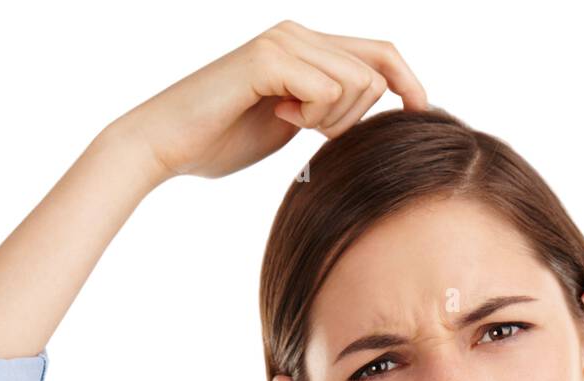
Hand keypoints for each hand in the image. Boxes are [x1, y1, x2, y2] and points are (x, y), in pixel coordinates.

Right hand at [106, 20, 428, 181]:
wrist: (163, 145)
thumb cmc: (220, 141)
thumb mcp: (291, 123)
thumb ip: (327, 108)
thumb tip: (374, 105)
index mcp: (305, 45)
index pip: (380, 52)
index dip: (409, 82)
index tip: (419, 113)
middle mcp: (297, 32)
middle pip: (376, 70)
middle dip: (356, 116)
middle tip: (309, 129)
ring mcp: (282, 41)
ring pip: (357, 83)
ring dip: (332, 119)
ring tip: (289, 122)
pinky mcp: (267, 58)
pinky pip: (327, 89)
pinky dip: (312, 115)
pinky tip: (277, 117)